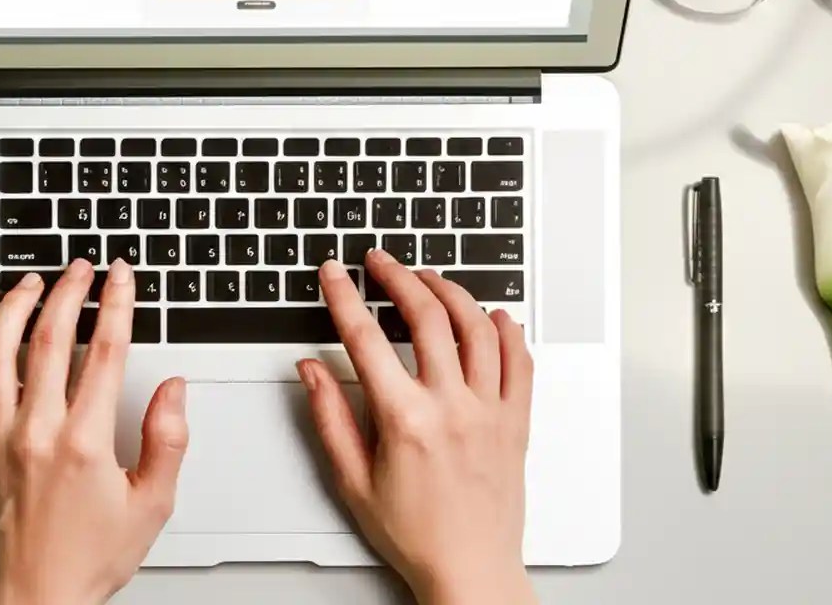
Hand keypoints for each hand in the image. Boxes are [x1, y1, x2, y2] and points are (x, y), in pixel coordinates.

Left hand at [0, 259, 188, 604]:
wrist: (35, 601)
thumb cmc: (88, 559)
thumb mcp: (152, 504)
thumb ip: (168, 440)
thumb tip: (174, 389)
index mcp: (84, 441)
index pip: (105, 352)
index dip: (116, 304)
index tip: (120, 276)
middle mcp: (35, 432)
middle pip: (49, 340)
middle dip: (68, 292)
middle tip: (80, 268)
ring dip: (13, 308)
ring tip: (29, 281)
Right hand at [298, 251, 535, 604]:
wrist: (470, 568)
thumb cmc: (414, 533)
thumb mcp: (352, 480)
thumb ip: (330, 417)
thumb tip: (311, 369)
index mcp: (405, 420)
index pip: (366, 340)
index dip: (344, 297)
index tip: (335, 273)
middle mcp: (452, 407)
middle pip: (426, 317)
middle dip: (398, 277)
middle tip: (382, 262)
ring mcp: (490, 410)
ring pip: (477, 328)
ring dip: (452, 292)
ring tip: (430, 279)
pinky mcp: (517, 420)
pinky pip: (521, 360)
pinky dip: (508, 330)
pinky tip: (493, 316)